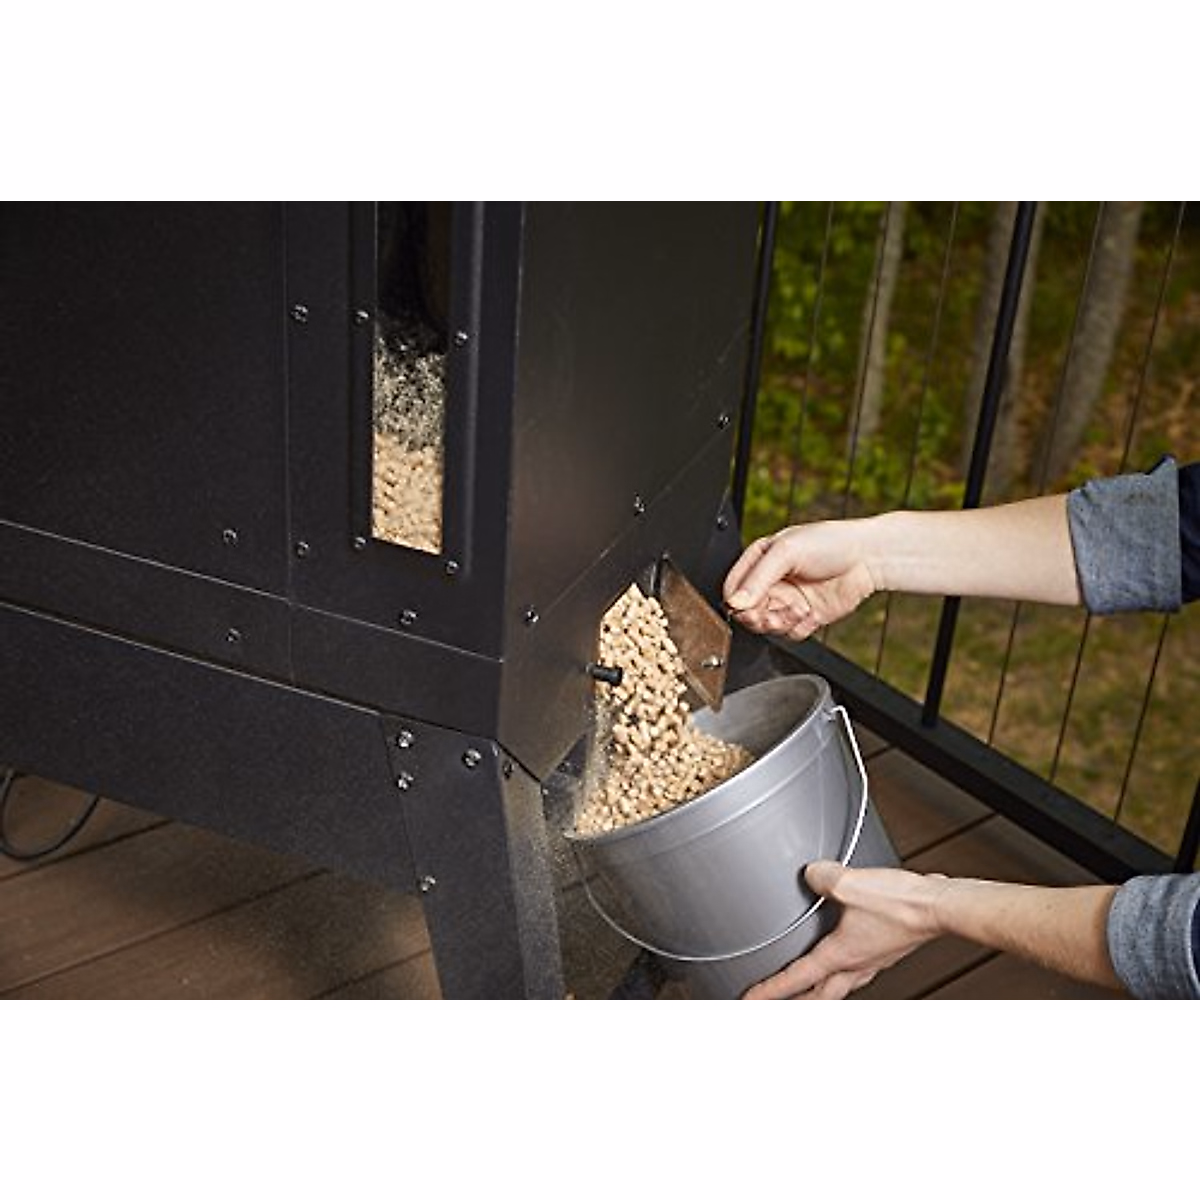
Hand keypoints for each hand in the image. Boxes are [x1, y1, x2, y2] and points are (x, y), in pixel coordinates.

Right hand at [723, 522, 878, 641]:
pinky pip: (789, 634)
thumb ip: (758, 578)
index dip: (738, 602)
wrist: (867, 558)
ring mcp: (787, 601)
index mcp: (758, 562)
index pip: (732, 589)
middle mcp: (770, 583)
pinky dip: (798, 628)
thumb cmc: (829, 543)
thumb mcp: (786, 552)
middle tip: (774, 611)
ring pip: (766, 627)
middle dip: (760, 616)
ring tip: (798, 608)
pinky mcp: (804, 617)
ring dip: (781, 622)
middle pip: (747, 613)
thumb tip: (735, 603)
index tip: (750, 606)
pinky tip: (810, 613)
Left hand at [744, 862, 946, 998]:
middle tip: (776, 1009)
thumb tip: (811, 873)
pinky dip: (842, 971)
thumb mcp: (848, 884)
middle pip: (819, 997)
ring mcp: (873, 959)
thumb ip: (821, 878)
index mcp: (840, 955)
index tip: (750, 1002)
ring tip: (807, 991)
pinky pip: (858, 969)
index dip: (769, 992)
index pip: (795, 979)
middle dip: (795, 1006)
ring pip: (840, 986)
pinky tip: (845, 955)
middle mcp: (857, 964)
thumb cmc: (902, 904)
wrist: (939, 906)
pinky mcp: (886, 949)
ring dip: (820, 992)